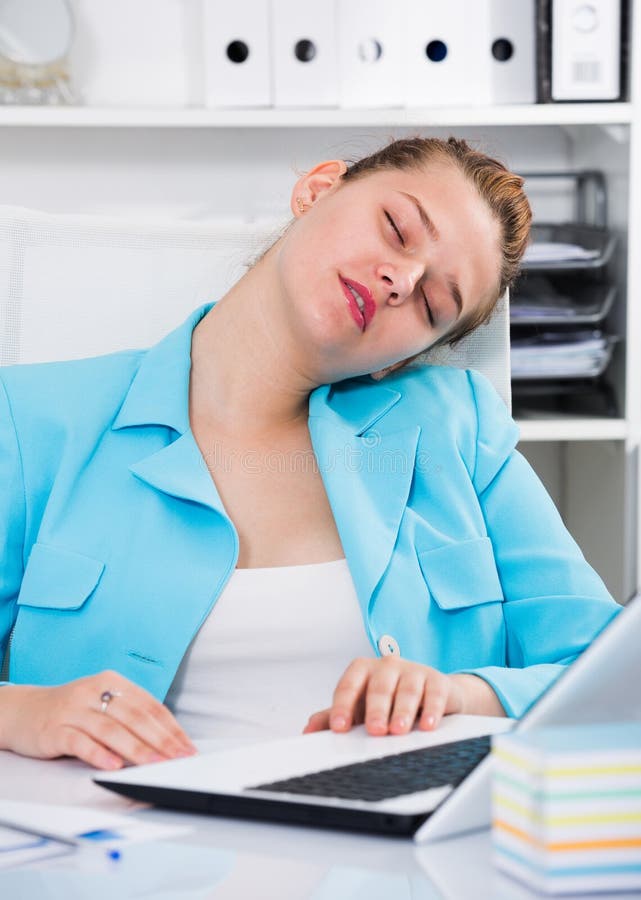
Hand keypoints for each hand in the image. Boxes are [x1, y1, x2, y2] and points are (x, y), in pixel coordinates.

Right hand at [0, 670, 196, 769]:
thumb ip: (130, 717)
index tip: (187, 748)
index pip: (150, 706)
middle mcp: (94, 691)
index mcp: (112, 681)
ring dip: (136, 749)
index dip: (171, 728)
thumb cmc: (72, 710)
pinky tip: (114, 766)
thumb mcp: (102, 703)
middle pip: (134, 716)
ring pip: (111, 729)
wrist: (24, 710)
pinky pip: (81, 741)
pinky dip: (99, 754)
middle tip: (178, 759)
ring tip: (154, 764)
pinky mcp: (55, 729)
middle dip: (160, 740)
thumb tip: (166, 741)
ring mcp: (73, 709)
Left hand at [303, 657, 501, 735]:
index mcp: (363, 671)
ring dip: (402, 711)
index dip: (343, 706)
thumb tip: (308, 731)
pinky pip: (434, 693)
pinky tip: (427, 725)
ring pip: (406, 690)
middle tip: (374, 730)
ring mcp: (414, 671)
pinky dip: (431, 709)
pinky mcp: (437, 680)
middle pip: (378, 687)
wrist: (432, 696)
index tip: (339, 727)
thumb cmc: (389, 702)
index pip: (348, 686)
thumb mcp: (360, 709)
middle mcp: (387, 666)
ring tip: (398, 730)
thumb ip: (334, 717)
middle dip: (375, 710)